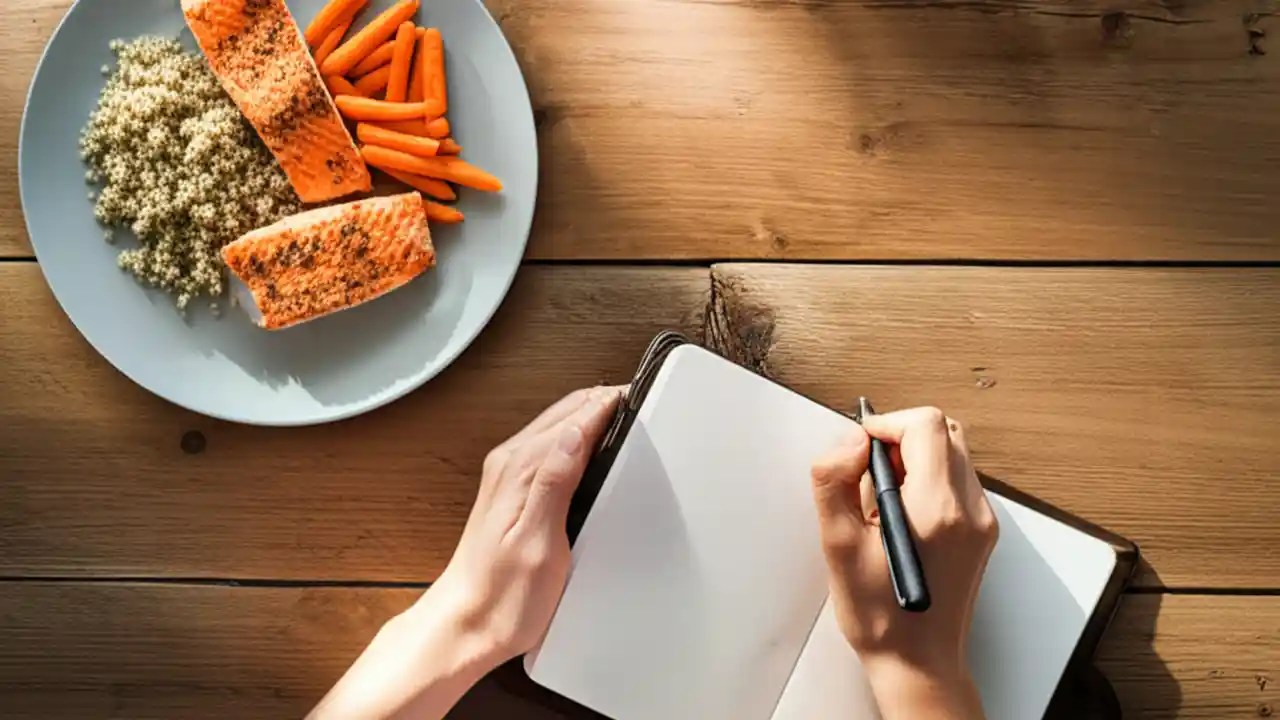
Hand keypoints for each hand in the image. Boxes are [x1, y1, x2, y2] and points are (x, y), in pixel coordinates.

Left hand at [430, 385, 622, 662]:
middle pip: (564, 412)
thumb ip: (555, 483)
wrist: (468, 624)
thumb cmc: (504, 596)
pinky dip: (576, 434)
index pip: (574, 419)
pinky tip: (592, 442)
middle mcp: (509, 463)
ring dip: (589, 412)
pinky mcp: (511, 489)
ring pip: (556, 424)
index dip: (610, 404)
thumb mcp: (539, 543)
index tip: (639, 395)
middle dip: (603, 400)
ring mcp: (508, 474)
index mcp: (520, 470)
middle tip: (641, 396)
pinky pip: (548, 444)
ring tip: (623, 409)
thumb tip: (574, 433)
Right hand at [810, 407, 997, 719]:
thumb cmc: (881, 617)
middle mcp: (969, 509)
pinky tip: (903, 517)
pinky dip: (930, 480)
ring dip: (916, 459)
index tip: (861, 448)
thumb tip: (851, 440)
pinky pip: (959, 480)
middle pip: (944, 431)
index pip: (926, 424)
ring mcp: (982, 521)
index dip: (886, 424)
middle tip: (871, 477)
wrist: (919, 662)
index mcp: (935, 508)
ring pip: (954, 453)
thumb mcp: (838, 545)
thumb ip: (835, 480)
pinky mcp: (983, 532)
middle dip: (901, 439)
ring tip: (885, 501)